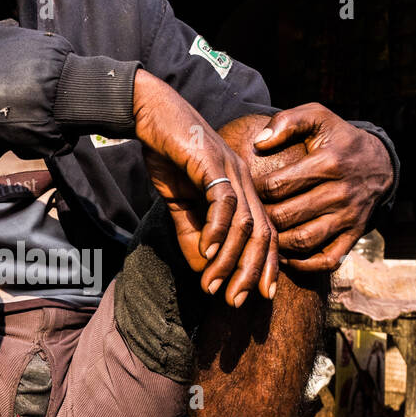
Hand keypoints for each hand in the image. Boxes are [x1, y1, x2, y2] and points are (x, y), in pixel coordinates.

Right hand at [133, 70, 278, 305]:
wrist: (150, 115)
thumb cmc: (167, 155)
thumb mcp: (180, 205)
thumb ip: (193, 236)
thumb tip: (205, 271)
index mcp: (242, 189)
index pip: (265, 232)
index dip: (266, 265)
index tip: (260, 296)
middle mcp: (244, 180)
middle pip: (261, 233)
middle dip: (251, 272)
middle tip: (237, 301)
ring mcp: (231, 170)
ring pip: (243, 224)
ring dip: (228, 259)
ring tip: (214, 285)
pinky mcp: (212, 163)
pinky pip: (222, 202)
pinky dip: (216, 230)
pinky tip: (205, 252)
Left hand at [253, 104, 393, 272]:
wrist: (379, 162)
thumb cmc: (337, 139)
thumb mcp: (318, 117)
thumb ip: (287, 122)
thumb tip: (259, 143)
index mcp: (329, 162)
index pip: (278, 184)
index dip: (254, 190)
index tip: (245, 191)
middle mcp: (341, 192)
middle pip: (287, 215)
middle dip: (262, 217)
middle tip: (247, 216)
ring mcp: (349, 217)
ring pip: (304, 240)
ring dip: (276, 242)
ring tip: (261, 234)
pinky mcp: (354, 235)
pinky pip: (327, 259)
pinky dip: (303, 264)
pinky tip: (284, 256)